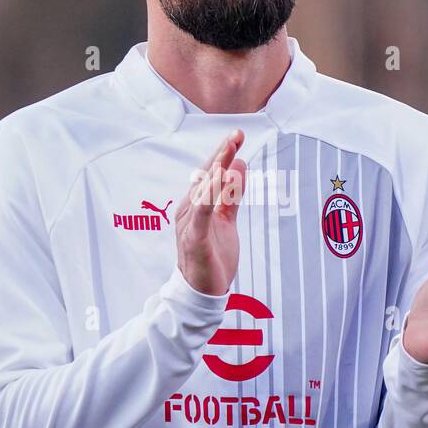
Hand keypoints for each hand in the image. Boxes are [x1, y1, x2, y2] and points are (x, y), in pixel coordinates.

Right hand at [174, 130, 246, 295]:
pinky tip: (218, 180)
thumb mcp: (227, 220)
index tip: (237, 136)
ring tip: (229, 150)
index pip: (210, 174)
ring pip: (203, 190)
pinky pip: (201, 212)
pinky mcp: (194, 237)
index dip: (223, 154)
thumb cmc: (213, 257)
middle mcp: (189, 209)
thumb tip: (239, 166)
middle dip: (221, 154)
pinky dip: (209, 194)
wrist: (202, 292)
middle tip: (237, 134)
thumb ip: (231, 196)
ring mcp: (189, 222)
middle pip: (205, 176)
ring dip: (216, 168)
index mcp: (196, 205)